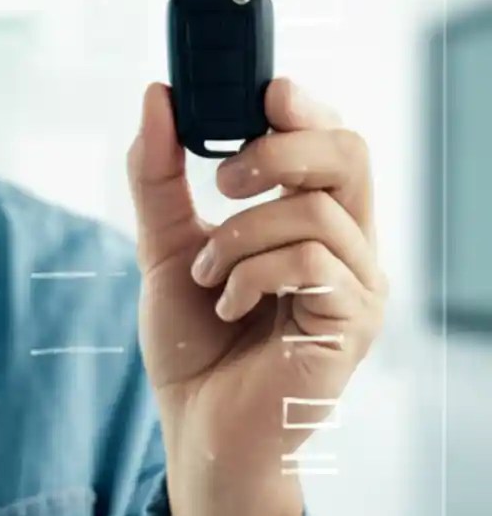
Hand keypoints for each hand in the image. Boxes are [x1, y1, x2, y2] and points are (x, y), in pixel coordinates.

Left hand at [125, 78, 387, 515]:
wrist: (196, 425)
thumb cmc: (192, 340)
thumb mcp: (164, 244)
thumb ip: (158, 174)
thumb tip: (157, 96)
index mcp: (310, 218)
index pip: (330, 138)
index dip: (304, 104)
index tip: (263, 90)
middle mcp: (346, 244)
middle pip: (349, 152)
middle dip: (279, 148)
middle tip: (223, 179)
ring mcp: (356, 285)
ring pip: (316, 209)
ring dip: (239, 235)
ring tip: (210, 276)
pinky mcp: (352, 323)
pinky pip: (310, 261)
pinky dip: (251, 274)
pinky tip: (228, 303)